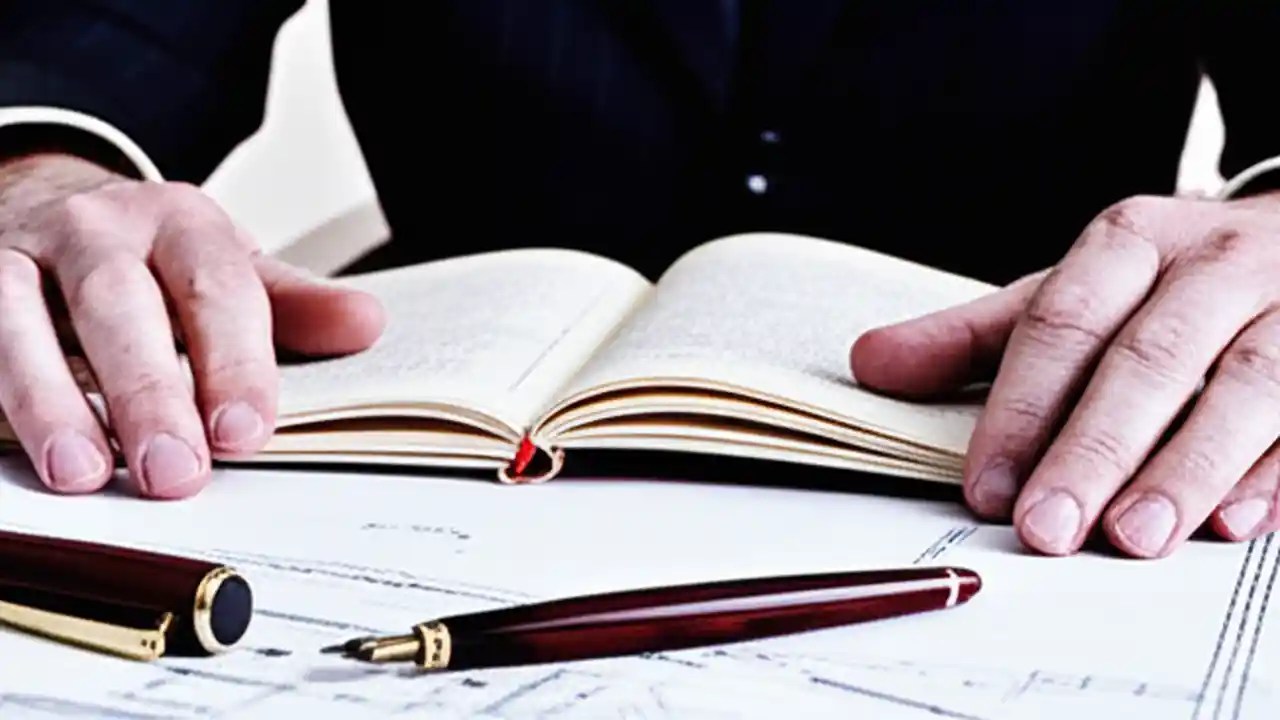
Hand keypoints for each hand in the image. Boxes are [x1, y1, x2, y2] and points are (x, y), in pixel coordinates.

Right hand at [0, 153, 384, 498]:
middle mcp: (96, 230)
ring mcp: (15, 254)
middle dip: (148, 393)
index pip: (217, 290)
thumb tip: (367, 325)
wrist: (49, 204)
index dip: (235, 362)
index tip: (247, 432)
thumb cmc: (155, 260)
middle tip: (175, 473)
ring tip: (81, 474)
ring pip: (18, 320)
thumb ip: (293, 307)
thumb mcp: (230, 271)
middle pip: (121, 308)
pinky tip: (13, 449)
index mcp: (180, 223)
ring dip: (48, 400)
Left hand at [851, 193, 1279, 557]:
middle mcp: (1215, 265)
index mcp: (1132, 242)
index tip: (985, 485)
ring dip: (1188, 467)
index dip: (1020, 408)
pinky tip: (1234, 524)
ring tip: (1136, 537)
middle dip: (1093, 450)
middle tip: (1048, 529)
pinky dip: (1278, 475)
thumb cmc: (1164, 286)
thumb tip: (870, 364)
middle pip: (1148, 358)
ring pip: (1248, 385)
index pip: (1061, 322)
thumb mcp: (1070, 293)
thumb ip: (975, 337)